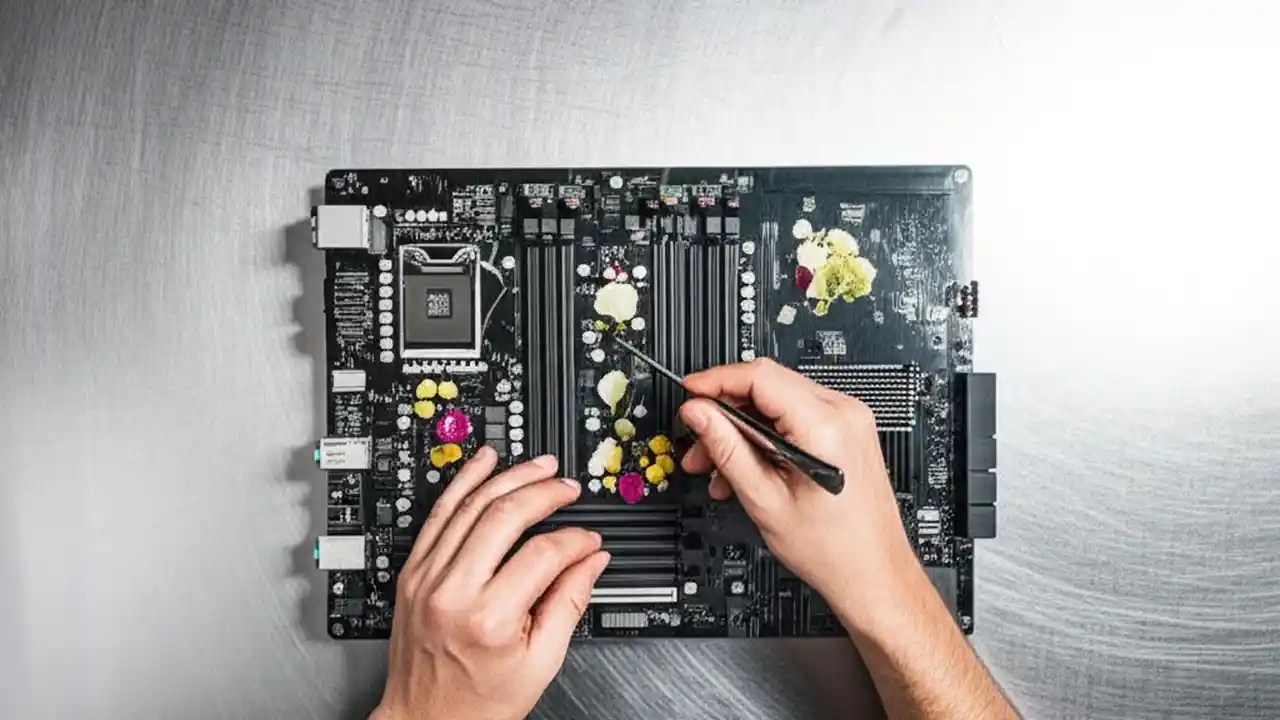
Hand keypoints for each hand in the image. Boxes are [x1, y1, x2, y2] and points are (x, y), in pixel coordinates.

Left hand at [372, 448, 609, 719]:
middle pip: (505, 516)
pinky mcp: (412, 572)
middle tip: (568, 487)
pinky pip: (439, 513)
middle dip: (544, 492)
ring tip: (539, 465)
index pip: (544, 553)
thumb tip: (592, 560)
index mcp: (489, 618)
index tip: (590, 540)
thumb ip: (569, 603)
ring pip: (471, 505)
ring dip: (508, 476)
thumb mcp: (540, 663)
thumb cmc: (478, 703)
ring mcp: (427, 577)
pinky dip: (463, 482)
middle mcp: (453, 591)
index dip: (575, 540)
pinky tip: (484, 462)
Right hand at [679, 359, 915, 620]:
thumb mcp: (765, 499)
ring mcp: (850, 420)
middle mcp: (844, 413)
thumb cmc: (833, 549)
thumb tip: (698, 413)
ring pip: (778, 402)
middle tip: (697, 442)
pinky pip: (796, 417)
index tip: (691, 394)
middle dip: (724, 411)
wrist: (873, 573)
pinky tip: (745, 466)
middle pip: (768, 385)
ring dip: (742, 428)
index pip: (759, 377)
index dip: (717, 381)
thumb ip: (727, 448)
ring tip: (717, 465)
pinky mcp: (848, 431)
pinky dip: (766, 436)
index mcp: (825, 426)